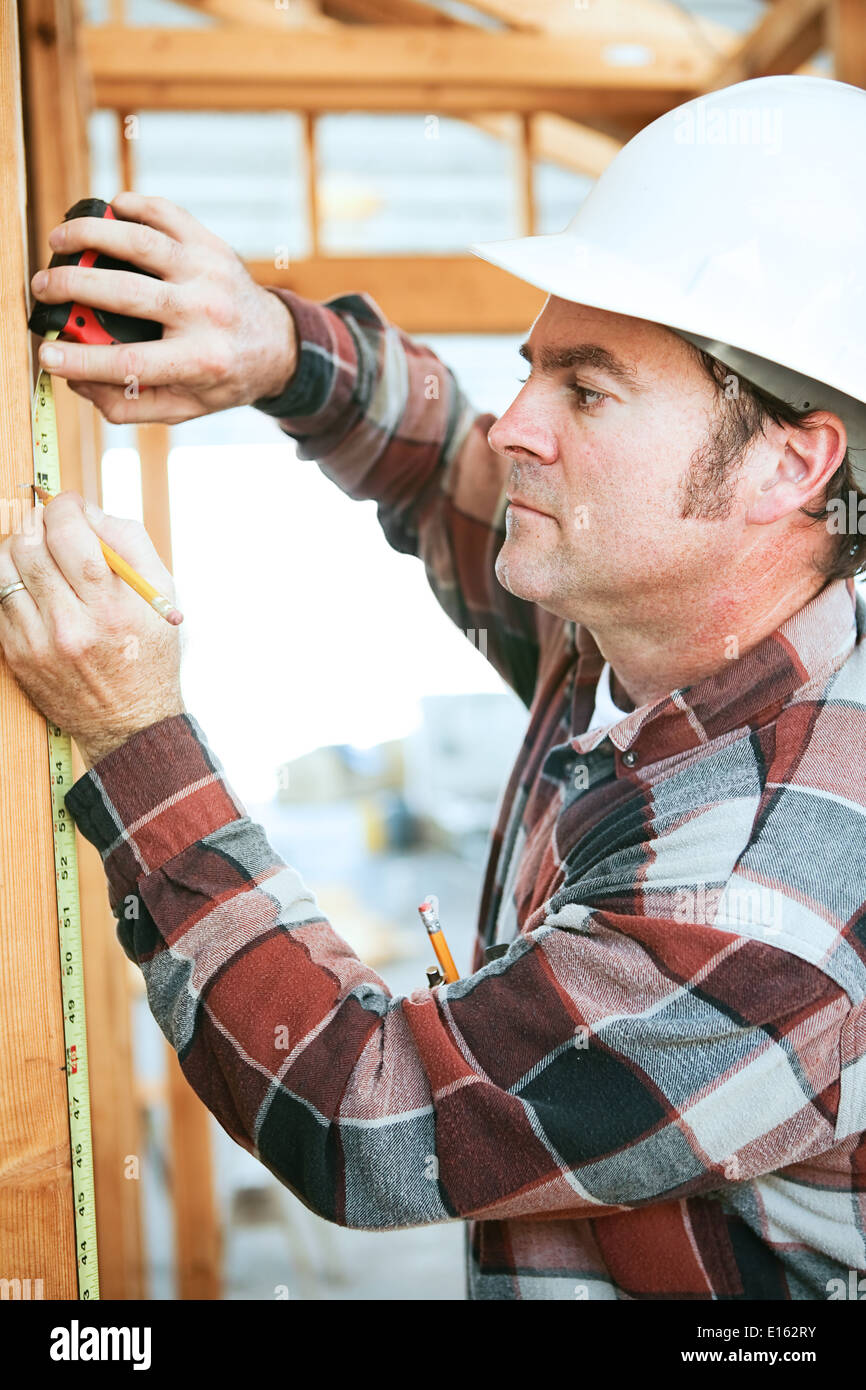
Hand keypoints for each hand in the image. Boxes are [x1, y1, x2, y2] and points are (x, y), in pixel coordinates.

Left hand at [0, 492, 185, 766]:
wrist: (131, 724)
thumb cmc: (149, 654)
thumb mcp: (159, 597)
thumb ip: (130, 544)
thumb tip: (88, 512)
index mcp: (111, 608)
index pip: (71, 536)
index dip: (64, 507)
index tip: (68, 502)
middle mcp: (71, 626)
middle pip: (30, 548)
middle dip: (36, 521)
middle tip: (48, 520)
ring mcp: (39, 643)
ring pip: (4, 570)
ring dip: (15, 547)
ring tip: (34, 548)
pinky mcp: (18, 657)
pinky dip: (9, 580)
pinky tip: (29, 581)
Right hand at [29, 192, 297, 423]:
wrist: (276, 344)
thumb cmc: (221, 377)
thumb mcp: (184, 406)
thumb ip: (130, 403)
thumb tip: (76, 381)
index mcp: (200, 361)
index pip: (130, 362)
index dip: (82, 359)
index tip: (45, 353)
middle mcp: (207, 313)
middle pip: (127, 294)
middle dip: (73, 289)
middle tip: (42, 288)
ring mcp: (210, 272)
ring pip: (141, 243)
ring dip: (91, 235)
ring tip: (59, 241)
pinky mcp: (211, 244)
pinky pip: (165, 214)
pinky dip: (130, 207)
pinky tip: (105, 213)